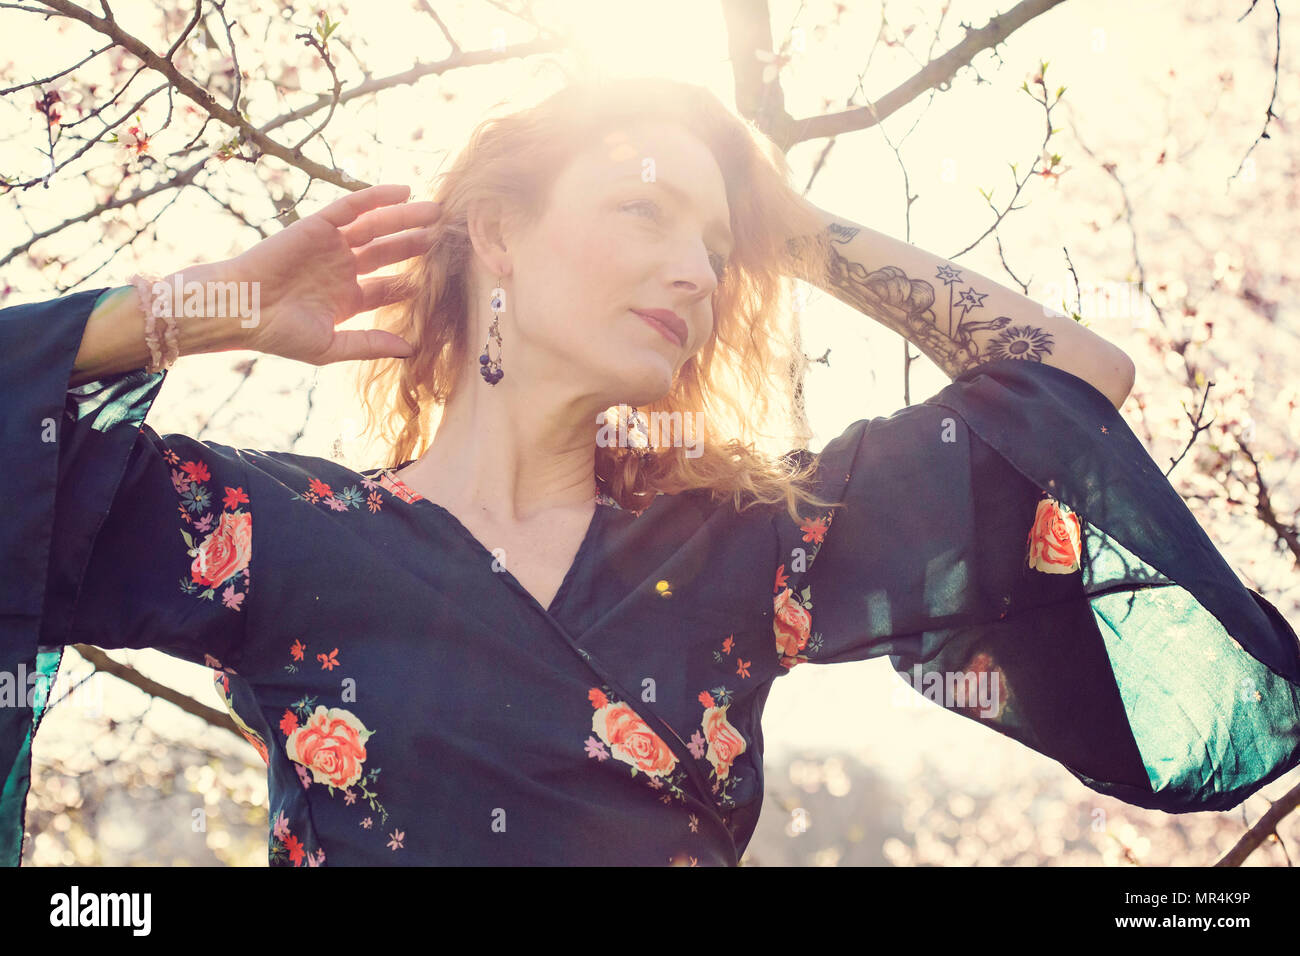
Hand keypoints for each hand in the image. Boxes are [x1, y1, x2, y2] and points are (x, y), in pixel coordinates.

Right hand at [222, 183, 438, 365]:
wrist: (238, 310)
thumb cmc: (278, 334)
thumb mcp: (331, 346)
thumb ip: (370, 345)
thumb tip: (411, 351)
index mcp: (346, 299)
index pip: (391, 287)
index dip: (418, 282)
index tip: (451, 278)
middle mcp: (342, 269)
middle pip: (390, 253)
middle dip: (418, 244)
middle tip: (451, 237)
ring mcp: (330, 246)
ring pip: (377, 228)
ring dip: (406, 218)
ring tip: (437, 211)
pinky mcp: (317, 226)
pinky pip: (352, 207)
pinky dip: (377, 197)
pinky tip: (404, 192)